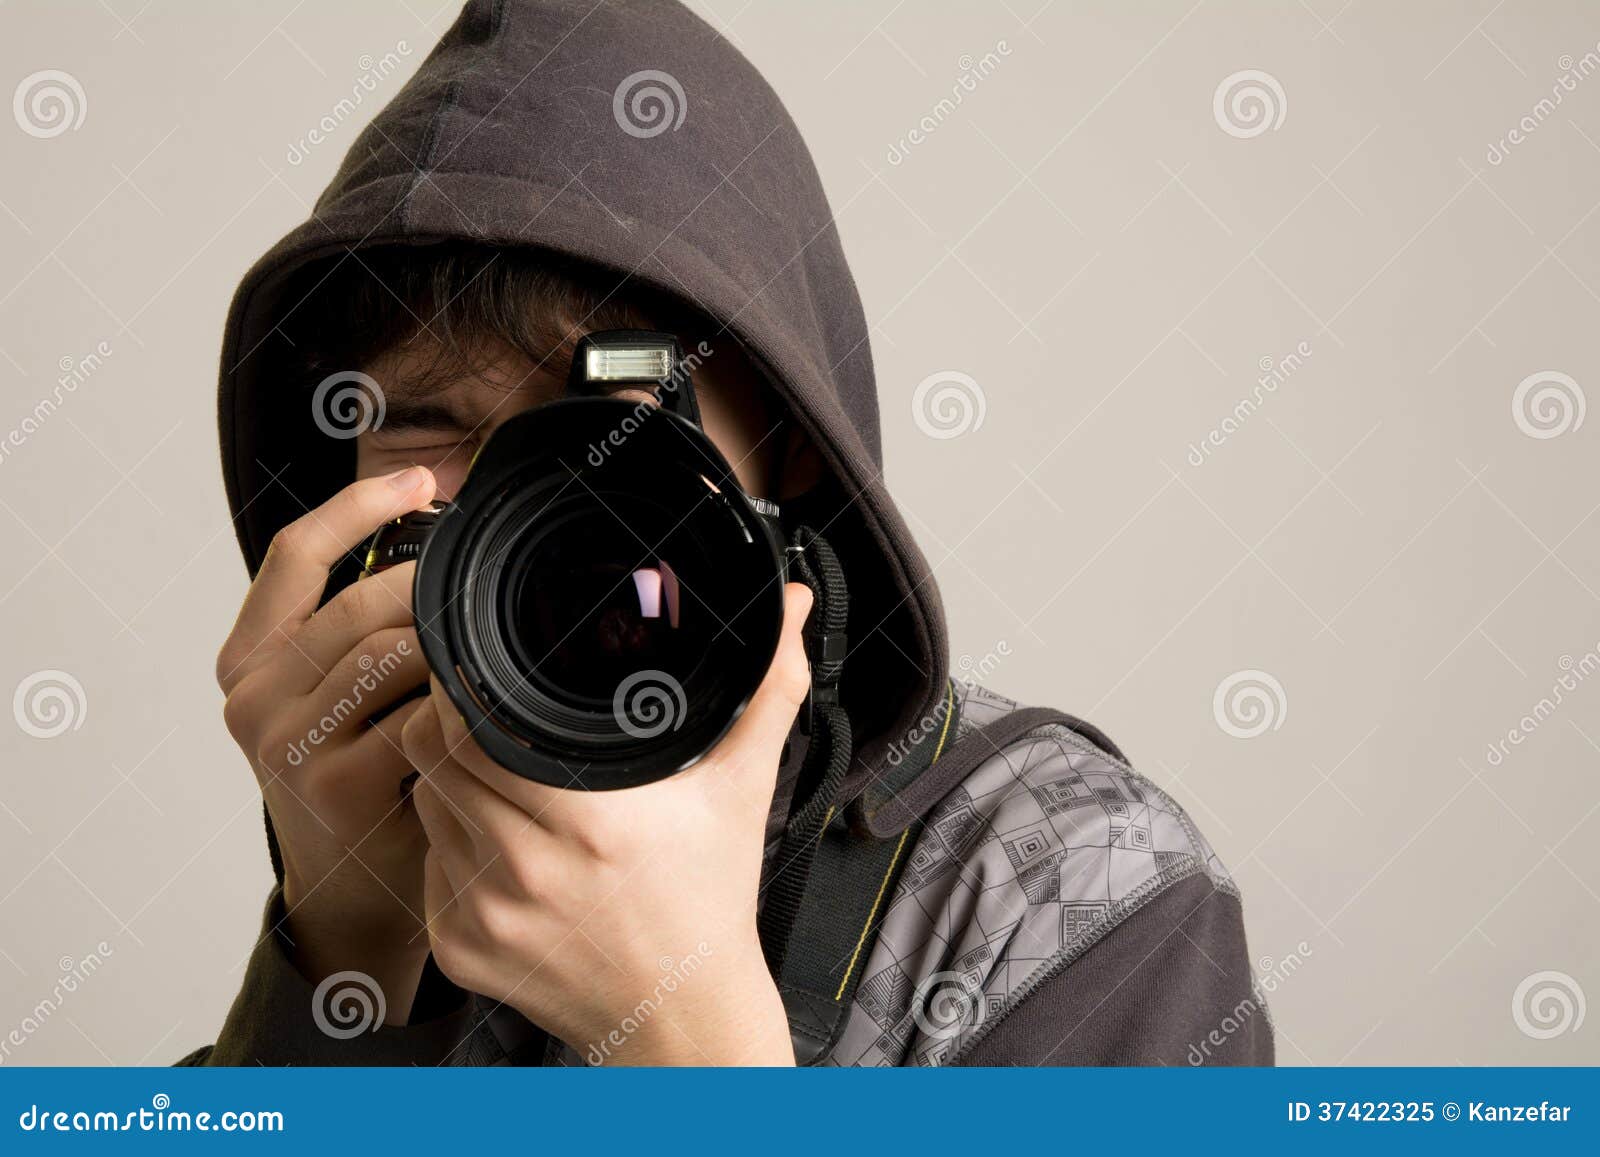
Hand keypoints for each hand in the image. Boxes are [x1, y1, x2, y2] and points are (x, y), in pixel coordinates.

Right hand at [216, 466, 438, 1020]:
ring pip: (390, 652)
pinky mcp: (332, 785)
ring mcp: (286, 742)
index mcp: (249, 658)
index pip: (294, 553)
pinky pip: (414, 715)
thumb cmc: (361, 784)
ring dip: (450, 650)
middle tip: (487, 598)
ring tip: (486, 662)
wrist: (353, 897)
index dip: (358, 505)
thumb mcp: (336, 701)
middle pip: (360, 601)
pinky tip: (479, 710)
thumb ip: (357, 637)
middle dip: (434, 589)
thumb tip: (436, 544)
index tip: (423, 480)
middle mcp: (254, 694)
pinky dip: (455, 705)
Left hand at [402, 583, 813, 1064]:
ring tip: (499, 774)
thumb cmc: (710, 900)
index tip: (481, 673)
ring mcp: (483, 914)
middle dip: (448, 720)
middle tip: (483, 710)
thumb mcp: (742, 788)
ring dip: (447, 778)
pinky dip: (450, 840)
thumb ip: (767, 688)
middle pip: (430, 755)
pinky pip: (428, 863)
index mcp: (589, 821)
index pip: (467, 726)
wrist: (682, 1015)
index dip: (463, 688)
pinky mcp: (457, 946)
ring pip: (424, 803)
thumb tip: (790, 607)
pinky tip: (500, 837)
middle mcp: (526, 870)